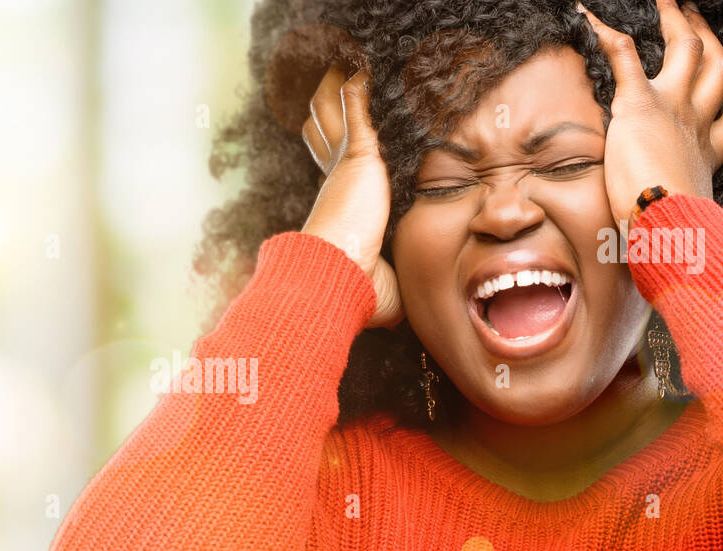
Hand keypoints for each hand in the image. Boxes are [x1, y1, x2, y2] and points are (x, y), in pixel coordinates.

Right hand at [300, 66, 402, 327]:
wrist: (331, 281)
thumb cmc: (353, 293)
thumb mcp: (384, 289)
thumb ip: (394, 284)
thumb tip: (403, 310)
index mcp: (339, 211)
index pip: (330, 171)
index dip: (325, 149)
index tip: (318, 134)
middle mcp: (336, 184)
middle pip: (327, 137)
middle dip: (325, 114)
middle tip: (320, 91)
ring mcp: (345, 169)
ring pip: (338, 118)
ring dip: (336, 94)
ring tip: (337, 68)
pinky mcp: (358, 158)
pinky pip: (359, 112)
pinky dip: (356, 90)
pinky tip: (356, 68)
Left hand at [579, 0, 722, 226]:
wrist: (669, 225)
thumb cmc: (671, 235)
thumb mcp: (677, 223)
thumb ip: (669, 221)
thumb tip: (649, 257)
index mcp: (708, 153)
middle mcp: (698, 123)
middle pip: (719, 68)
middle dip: (711, 42)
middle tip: (699, 22)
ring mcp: (674, 107)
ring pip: (689, 49)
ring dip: (679, 24)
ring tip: (669, 4)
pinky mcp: (641, 103)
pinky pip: (624, 55)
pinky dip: (607, 35)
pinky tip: (591, 20)